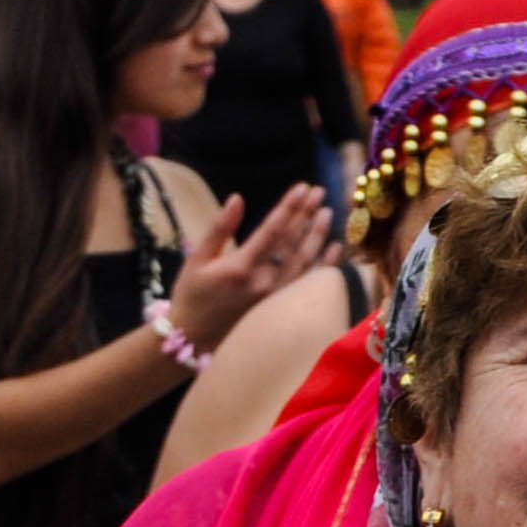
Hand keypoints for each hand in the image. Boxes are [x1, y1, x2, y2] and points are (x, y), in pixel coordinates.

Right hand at [167, 183, 334, 352]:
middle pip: (292, 241)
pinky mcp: (281, 308)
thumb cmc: (191, 296)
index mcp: (241, 266)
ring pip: (305, 260)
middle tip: (320, 192)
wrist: (194, 339)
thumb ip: (219, 228)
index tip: (303, 187)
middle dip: (307, 214)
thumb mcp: (197, 259)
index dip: (290, 206)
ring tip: (328, 212)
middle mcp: (263, 282)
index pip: (273, 229)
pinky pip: (308, 283)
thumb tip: (237, 198)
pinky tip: (335, 247)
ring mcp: (275, 297)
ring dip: (318, 235)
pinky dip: (324, 265)